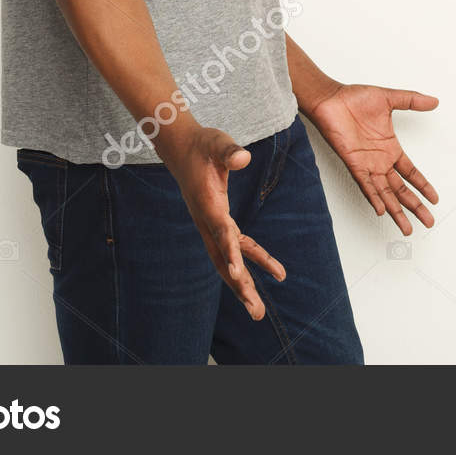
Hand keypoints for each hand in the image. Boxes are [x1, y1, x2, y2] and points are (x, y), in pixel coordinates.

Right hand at [163, 126, 286, 318]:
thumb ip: (229, 151)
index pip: (221, 233)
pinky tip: (273, 270)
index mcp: (207, 204)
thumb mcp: (216, 142)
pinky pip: (236, 246)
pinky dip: (252, 259)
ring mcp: (210, 225)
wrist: (182, 147)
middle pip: (223, 260)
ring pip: (228, 261)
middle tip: (256, 312)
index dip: (231, 254)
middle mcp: (207, 221)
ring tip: (259, 311)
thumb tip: (243, 157)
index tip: (240, 275)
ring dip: (244, 284)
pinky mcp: (218, 221)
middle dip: (240, 287)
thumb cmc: (202, 144)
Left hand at [306, 84, 439, 235]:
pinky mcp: (354, 164)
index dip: (423, 186)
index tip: (434, 199)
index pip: (411, 172)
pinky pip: (366, 185)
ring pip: (386, 194)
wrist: (331, 99)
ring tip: (407, 227)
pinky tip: (382, 211)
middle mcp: (380, 161)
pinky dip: (374, 198)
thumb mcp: (390, 98)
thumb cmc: (355, 99)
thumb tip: (433, 101)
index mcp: (390, 148)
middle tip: (428, 222)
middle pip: (401, 190)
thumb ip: (412, 101)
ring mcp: (367, 165)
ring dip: (397, 211)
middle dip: (415, 206)